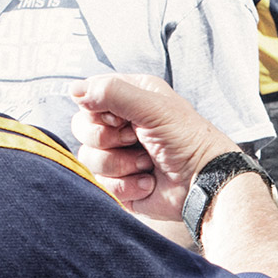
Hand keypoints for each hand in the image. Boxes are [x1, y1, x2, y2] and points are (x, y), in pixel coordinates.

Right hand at [69, 73, 235, 220]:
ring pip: (88, 158)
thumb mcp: (153, 107)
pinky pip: (101, 183)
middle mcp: (120, 124)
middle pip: (81, 128)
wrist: (203, 183)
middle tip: (136, 140)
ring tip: (147, 164)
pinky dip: (127, 186)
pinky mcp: (118, 183)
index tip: (123, 119)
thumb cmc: (188, 140)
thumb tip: (74, 91)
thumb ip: (113, 92)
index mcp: (128, 98)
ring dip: (121, 165)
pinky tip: (149, 182)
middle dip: (108, 139)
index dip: (99, 111)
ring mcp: (118, 154)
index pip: (88, 98)